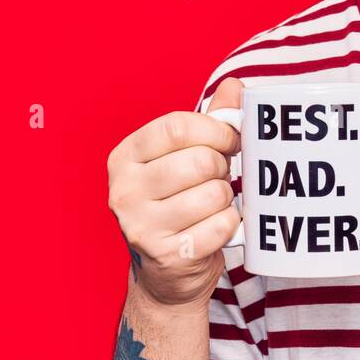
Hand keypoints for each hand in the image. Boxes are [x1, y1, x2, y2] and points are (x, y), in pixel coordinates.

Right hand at [105, 77, 243, 308]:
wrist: (166, 274)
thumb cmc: (178, 202)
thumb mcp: (185, 157)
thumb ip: (210, 121)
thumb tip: (234, 86)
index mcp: (125, 157)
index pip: (177, 127)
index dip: (216, 130)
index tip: (231, 140)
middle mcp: (124, 191)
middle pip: (199, 161)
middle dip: (222, 167)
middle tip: (219, 177)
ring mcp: (141, 226)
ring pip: (213, 194)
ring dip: (226, 198)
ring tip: (214, 203)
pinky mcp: (167, 255)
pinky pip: (221, 226)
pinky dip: (230, 224)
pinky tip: (216, 227)